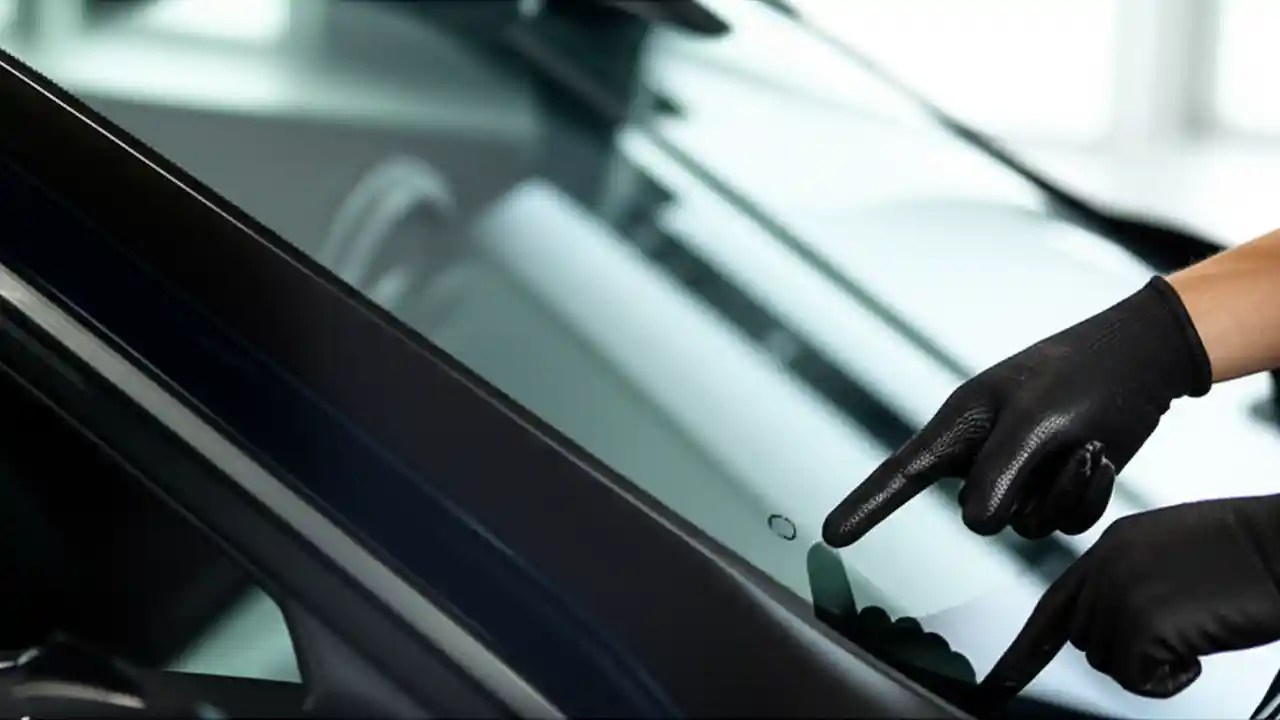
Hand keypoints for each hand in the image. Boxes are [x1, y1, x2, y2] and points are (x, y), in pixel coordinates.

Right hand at [823, 277, 1210, 545]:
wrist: (1145, 360)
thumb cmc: (1080, 375)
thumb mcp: (1036, 419)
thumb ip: (998, 472)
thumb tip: (976, 523)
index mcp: (959, 426)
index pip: (899, 473)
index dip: (864, 505)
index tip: (830, 535)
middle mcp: (981, 455)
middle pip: (979, 514)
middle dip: (1024, 491)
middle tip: (1061, 444)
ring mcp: (1018, 474)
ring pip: (1026, 525)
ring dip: (1064, 493)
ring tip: (1087, 445)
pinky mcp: (1054, 487)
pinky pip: (1062, 523)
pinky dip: (1087, 497)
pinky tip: (1101, 457)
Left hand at [981, 496, 1279, 698]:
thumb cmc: (1251, 557)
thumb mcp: (1176, 555)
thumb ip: (1132, 579)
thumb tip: (1121, 624)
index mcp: (1110, 547)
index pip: (1055, 604)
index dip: (1030, 647)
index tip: (1000, 681)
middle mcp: (1102, 568)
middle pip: (1085, 640)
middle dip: (1128, 650)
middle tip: (1185, 631)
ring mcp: (1116, 594)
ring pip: (1109, 663)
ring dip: (1152, 662)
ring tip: (1200, 630)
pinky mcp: (1139, 624)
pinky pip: (1135, 680)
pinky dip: (1170, 679)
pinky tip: (1201, 651)